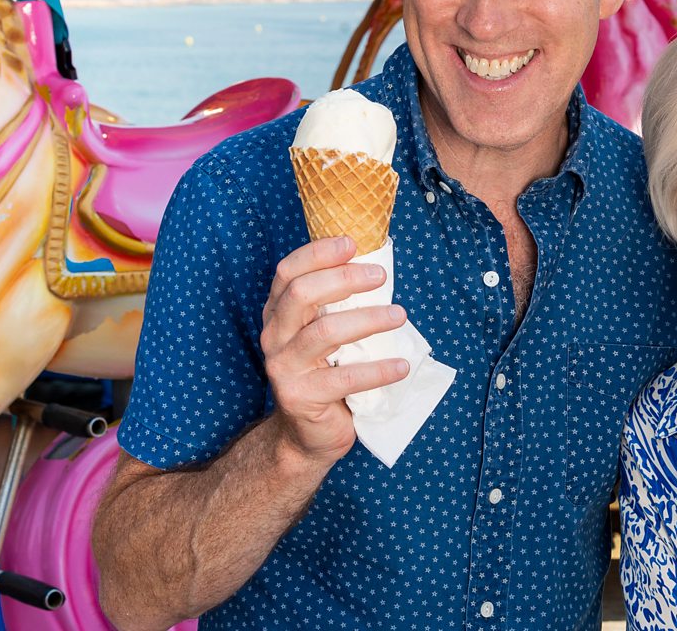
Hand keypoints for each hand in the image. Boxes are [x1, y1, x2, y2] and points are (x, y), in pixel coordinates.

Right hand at [260, 236, 410, 464]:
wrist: (308, 433)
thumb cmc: (326, 373)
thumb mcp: (326, 333)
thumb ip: (337, 305)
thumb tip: (379, 268)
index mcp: (279, 314)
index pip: (288, 272)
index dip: (318, 253)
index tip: (353, 243)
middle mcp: (274, 336)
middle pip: (302, 294)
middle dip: (345, 278)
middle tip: (381, 276)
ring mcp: (283, 367)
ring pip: (325, 331)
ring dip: (368, 319)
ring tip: (400, 315)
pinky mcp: (301, 397)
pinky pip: (345, 377)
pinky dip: (379, 370)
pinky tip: (402, 366)